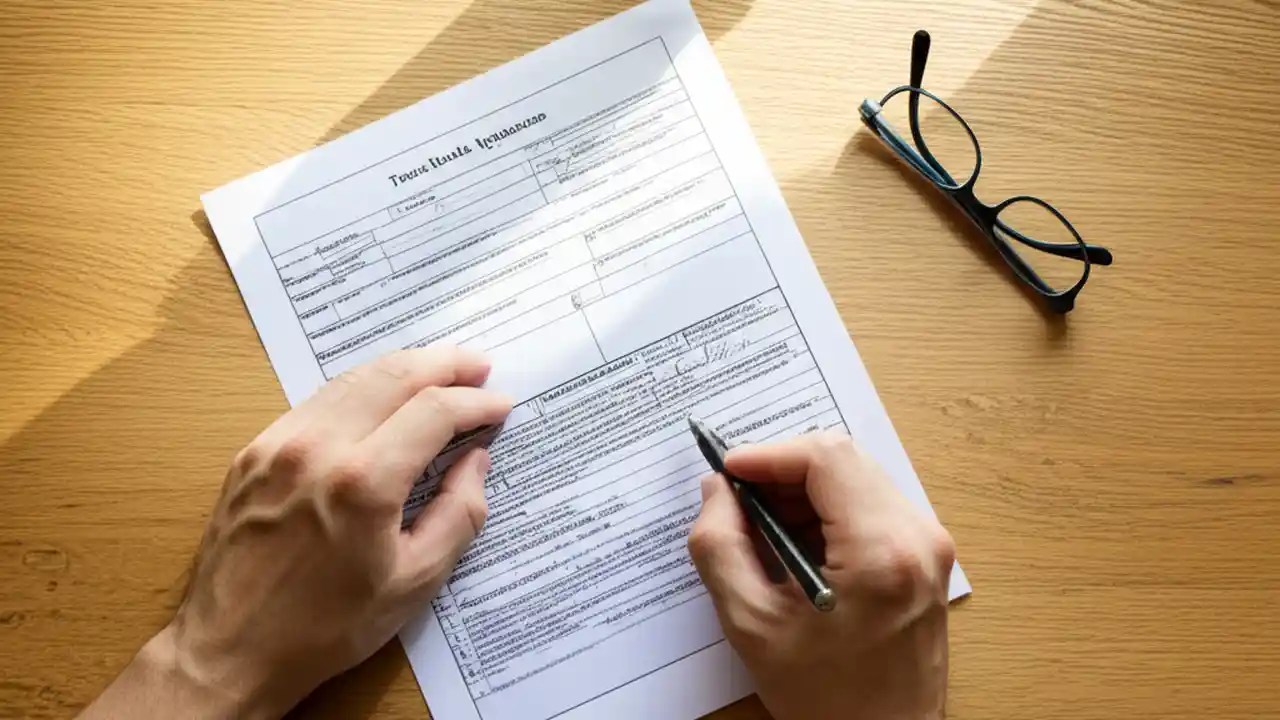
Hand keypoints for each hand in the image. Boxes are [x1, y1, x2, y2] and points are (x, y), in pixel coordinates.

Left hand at [80, 346, 511, 719]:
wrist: (230, 651)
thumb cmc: (327, 627)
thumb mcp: (414, 581)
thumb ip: (458, 513)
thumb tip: (475, 459)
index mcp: (362, 483)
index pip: (433, 412)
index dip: (474, 403)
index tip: (501, 406)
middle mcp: (317, 448)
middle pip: (393, 376)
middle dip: (444, 364)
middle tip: (479, 367)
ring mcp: (278, 444)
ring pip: (352, 379)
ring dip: (402, 368)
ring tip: (439, 370)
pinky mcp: (253, 451)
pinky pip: (318, 401)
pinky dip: (360, 389)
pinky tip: (381, 397)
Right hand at [687, 432, 955, 719]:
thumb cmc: (826, 699)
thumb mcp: (752, 623)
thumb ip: (720, 545)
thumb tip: (717, 489)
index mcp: (881, 551)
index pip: (826, 457)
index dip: (768, 454)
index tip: (728, 474)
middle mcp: (917, 538)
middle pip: (843, 461)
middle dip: (783, 473)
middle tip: (737, 502)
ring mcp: (928, 547)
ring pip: (857, 479)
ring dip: (803, 493)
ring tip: (762, 531)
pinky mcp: (926, 559)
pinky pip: (871, 507)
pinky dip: (827, 513)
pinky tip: (794, 547)